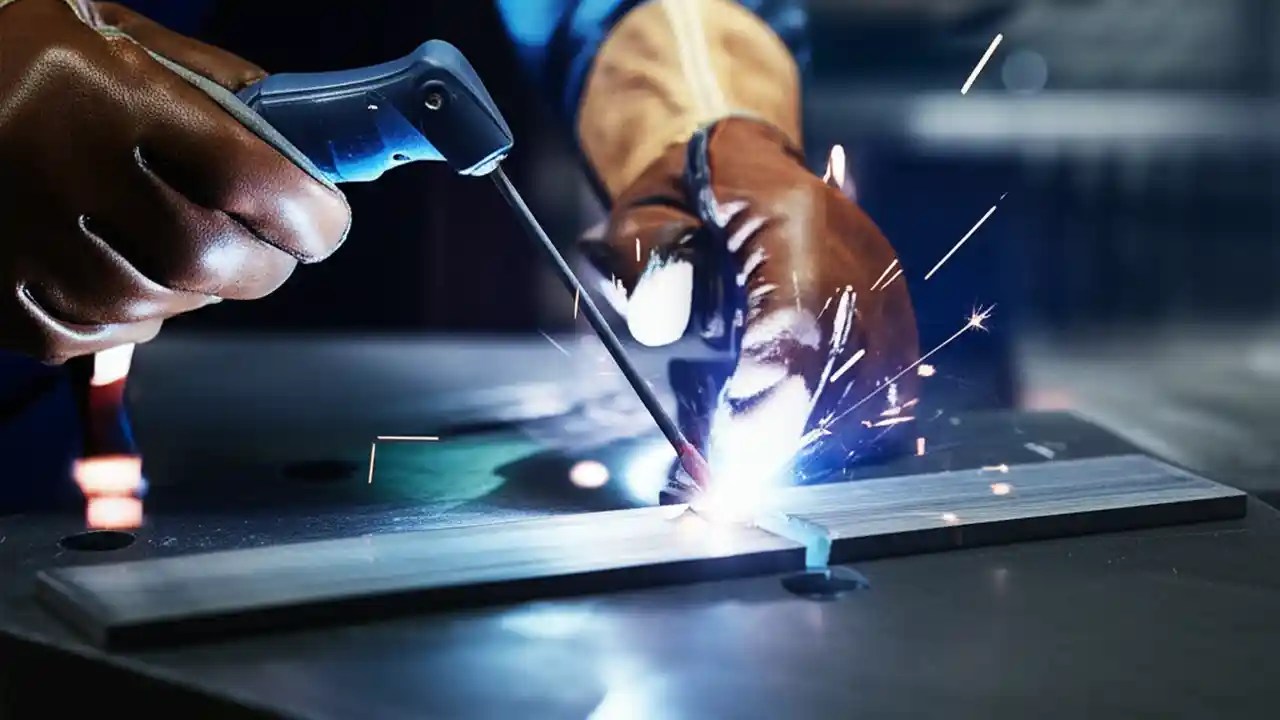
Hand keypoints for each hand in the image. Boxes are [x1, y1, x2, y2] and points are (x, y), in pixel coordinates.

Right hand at [0, 0, 349, 362]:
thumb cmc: (25, 53)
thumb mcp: (116, 35)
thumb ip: (215, 86)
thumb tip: (306, 150)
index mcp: (108, 92)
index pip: (250, 178)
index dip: (311, 216)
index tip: (325, 222)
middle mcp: (60, 167)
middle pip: (210, 258)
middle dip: (262, 265)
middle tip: (267, 248)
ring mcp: (17, 238)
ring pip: (158, 305)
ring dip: (196, 289)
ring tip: (181, 249)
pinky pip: (96, 334)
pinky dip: (131, 313)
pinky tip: (118, 271)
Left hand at [591, 118, 919, 493]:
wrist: (740, 170)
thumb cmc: (682, 199)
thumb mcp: (637, 215)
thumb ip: (642, 260)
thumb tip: (661, 322)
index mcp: (792, 218)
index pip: (800, 322)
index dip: (771, 396)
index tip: (725, 446)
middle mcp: (858, 258)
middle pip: (847, 374)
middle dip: (784, 439)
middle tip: (722, 484)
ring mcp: (886, 293)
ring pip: (875, 398)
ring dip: (810, 442)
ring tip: (747, 454)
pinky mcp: (895, 324)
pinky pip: (887, 400)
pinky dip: (839, 434)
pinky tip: (788, 437)